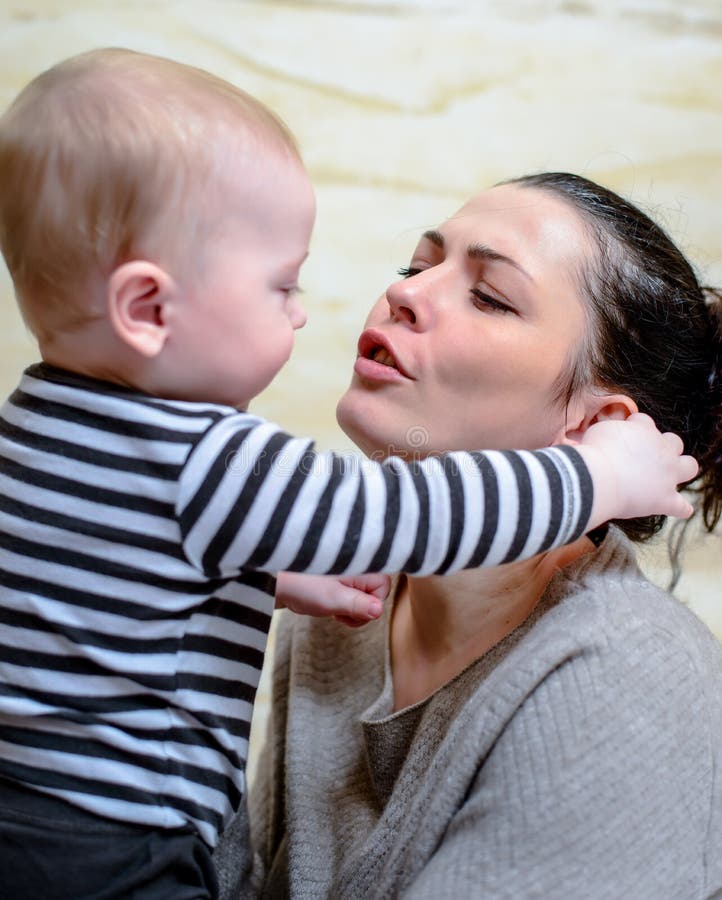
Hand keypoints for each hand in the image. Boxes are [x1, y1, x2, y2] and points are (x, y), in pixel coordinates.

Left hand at [275, 572, 390, 626]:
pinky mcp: (343, 581)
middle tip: (338, 606)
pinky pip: (354, 600)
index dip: (368, 604)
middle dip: (358, 609)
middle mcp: (360, 566)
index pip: (384, 591)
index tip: (349, 605)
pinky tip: (330, 604)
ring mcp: (352, 574)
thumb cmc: (302, 586)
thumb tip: (379, 610)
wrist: (276, 583)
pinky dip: (344, 607)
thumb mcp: (333, 598)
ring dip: (350, 610)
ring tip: (331, 604)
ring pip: (365, 601)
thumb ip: (358, 605)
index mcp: (362, 564)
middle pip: (376, 597)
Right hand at [577, 413, 698, 526]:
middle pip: (674, 441)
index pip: (645, 422)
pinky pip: (681, 507)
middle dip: (665, 447)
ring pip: (689, 467)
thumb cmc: (595, 452)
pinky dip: (680, 508)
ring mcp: (667, 475)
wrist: (598, 477)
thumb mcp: (601, 430)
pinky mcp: (666, 499)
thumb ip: (613, 430)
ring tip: (668, 477)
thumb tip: (613, 436)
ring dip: (682, 470)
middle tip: (646, 457)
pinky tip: (675, 508)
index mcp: (644, 430)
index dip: (634, 428)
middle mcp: (662, 450)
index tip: (623, 438)